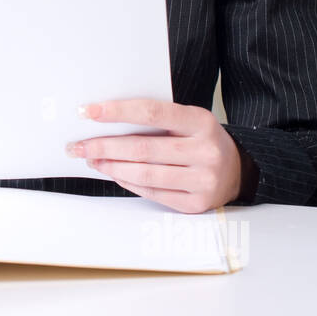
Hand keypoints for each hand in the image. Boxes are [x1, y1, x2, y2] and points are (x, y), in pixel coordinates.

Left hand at [66, 99, 243, 213]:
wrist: (238, 170)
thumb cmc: (201, 140)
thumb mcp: (189, 121)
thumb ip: (157, 119)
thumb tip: (105, 121)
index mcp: (201, 121)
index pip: (151, 112)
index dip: (116, 111)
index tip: (88, 111)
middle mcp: (205, 151)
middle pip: (142, 148)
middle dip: (103, 146)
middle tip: (78, 145)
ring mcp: (202, 180)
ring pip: (144, 173)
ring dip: (111, 166)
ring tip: (92, 159)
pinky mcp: (195, 204)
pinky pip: (152, 192)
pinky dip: (127, 182)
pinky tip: (114, 173)